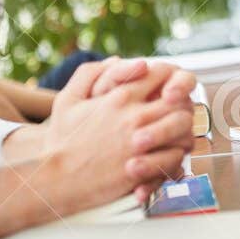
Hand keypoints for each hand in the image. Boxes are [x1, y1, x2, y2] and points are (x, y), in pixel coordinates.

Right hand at [40, 56, 196, 206]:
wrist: (56, 179)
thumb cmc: (62, 140)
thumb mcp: (68, 100)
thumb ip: (89, 74)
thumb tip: (116, 59)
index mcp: (120, 97)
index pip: (161, 74)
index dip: (170, 77)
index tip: (168, 87)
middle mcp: (134, 117)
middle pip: (179, 100)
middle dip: (182, 103)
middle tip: (177, 112)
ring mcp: (141, 143)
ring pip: (183, 127)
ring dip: (183, 129)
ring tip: (175, 135)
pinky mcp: (143, 169)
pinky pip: (176, 156)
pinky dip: (177, 155)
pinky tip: (168, 156)